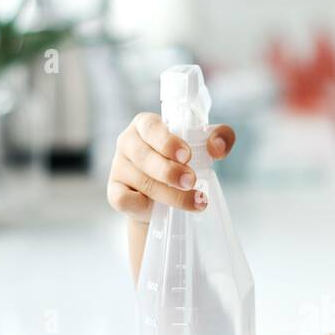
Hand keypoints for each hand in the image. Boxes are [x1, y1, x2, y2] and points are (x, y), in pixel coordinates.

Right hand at [107, 112, 235, 222]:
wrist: (164, 195)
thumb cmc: (182, 163)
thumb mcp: (204, 146)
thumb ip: (220, 137)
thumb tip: (217, 148)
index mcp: (146, 125)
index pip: (151, 127)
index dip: (167, 141)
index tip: (187, 156)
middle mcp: (127, 142)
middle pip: (145, 156)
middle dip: (170, 171)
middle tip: (191, 181)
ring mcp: (118, 168)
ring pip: (142, 182)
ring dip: (170, 195)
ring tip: (196, 202)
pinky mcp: (114, 192)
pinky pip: (123, 199)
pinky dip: (142, 206)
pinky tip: (158, 209)